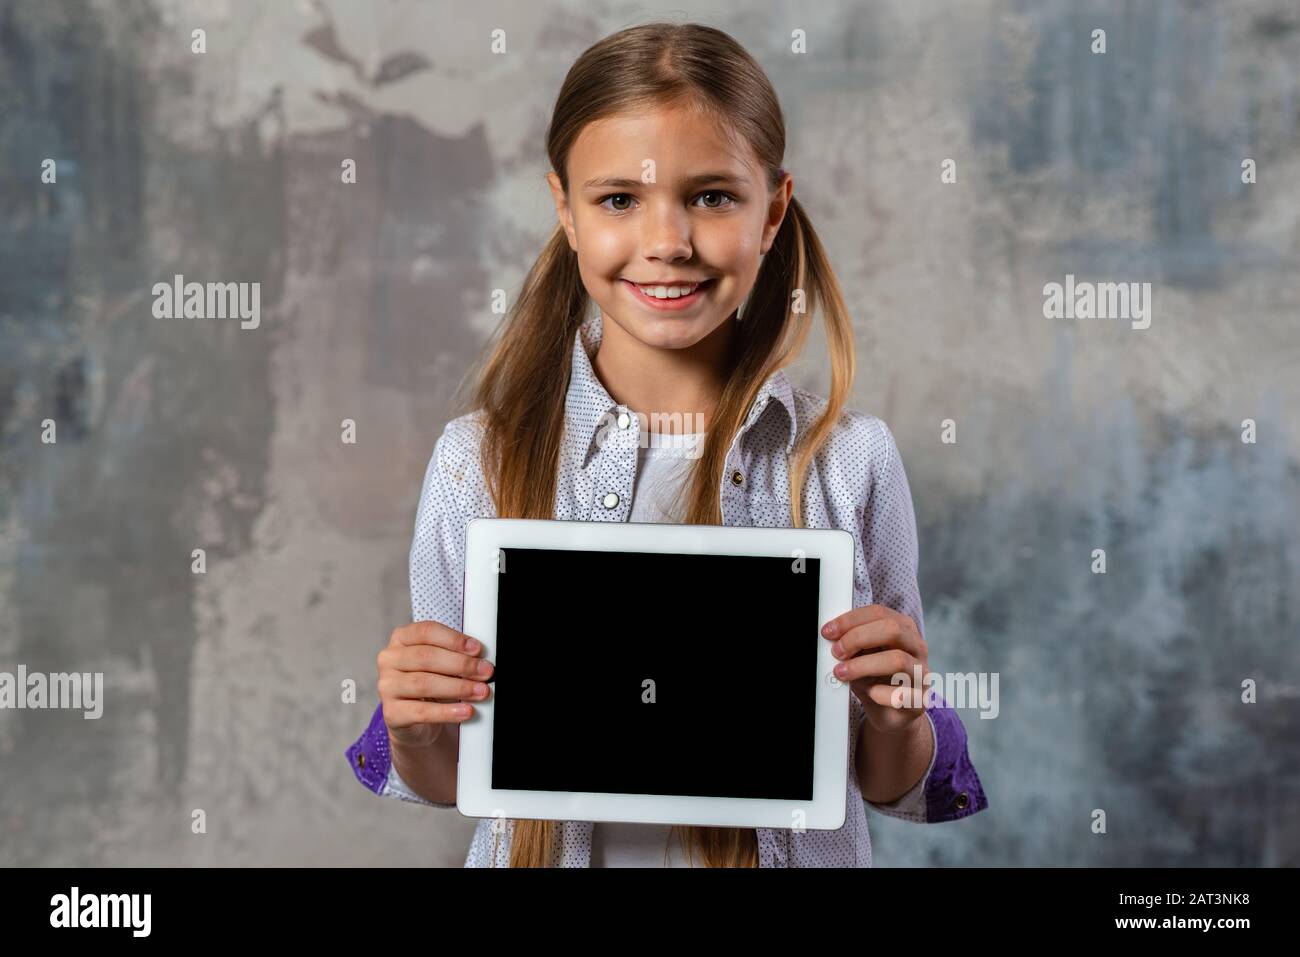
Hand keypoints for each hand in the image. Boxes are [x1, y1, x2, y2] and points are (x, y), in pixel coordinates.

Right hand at [377, 620, 493, 749]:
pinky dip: (447, 712)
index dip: (454, 639)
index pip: (426, 631)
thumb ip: (456, 655)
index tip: (477, 649)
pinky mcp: (391, 713)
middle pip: (426, 657)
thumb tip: (482, 660)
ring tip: (481, 691)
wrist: (416, 721)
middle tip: (486, 672)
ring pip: (424, 683)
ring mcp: (387, 686)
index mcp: (402, 638)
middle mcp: (389, 659)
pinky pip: (421, 712)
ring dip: (458, 687)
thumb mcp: (442, 663)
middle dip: (462, 664)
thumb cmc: (432, 683)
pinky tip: (466, 711)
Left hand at [821, 604, 928, 734]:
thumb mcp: (863, 656)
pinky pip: (900, 694)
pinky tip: (868, 693)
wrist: (892, 713)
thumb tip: (832, 636)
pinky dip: (878, 693)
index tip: (829, 631)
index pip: (879, 613)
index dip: (851, 620)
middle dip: (858, 637)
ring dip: (862, 665)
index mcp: (904, 629)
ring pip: (897, 660)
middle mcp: (917, 648)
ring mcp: (922, 674)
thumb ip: (853, 644)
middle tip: (837, 651)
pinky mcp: (920, 701)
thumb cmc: (876, 680)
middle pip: (893, 629)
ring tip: (842, 672)